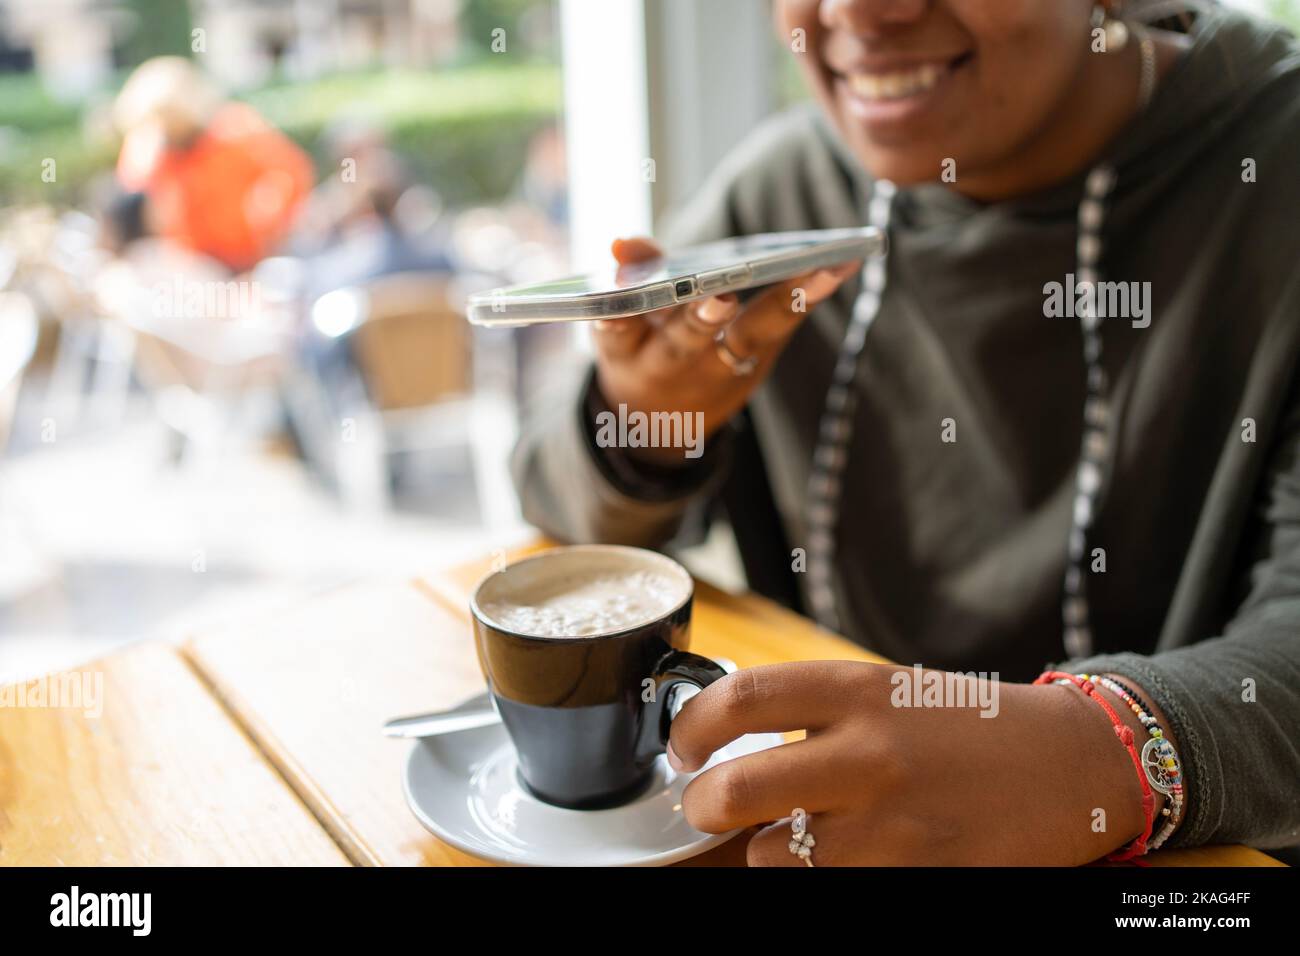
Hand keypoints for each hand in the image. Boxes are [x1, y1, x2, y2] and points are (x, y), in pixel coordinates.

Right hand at [591, 237, 859, 462]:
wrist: (661, 427)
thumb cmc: (641, 352)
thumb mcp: (622, 323)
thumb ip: (632, 278)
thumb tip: (622, 243)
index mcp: (626, 353)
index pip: (616, 331)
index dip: (618, 312)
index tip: (618, 282)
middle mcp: (671, 370)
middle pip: (685, 342)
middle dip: (701, 319)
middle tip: (720, 296)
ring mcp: (717, 374)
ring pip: (749, 338)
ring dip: (783, 305)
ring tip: (821, 271)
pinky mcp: (753, 370)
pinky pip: (779, 332)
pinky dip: (804, 299)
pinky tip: (839, 266)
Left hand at [667, 661, 1153, 864]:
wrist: (1067, 762)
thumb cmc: (965, 726)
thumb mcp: (887, 691)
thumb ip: (813, 712)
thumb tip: (726, 739)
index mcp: (857, 691)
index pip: (740, 698)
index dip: (691, 726)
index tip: (684, 746)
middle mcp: (869, 754)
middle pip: (736, 789)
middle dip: (703, 805)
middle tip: (706, 805)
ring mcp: (895, 825)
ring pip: (777, 857)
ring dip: (776, 850)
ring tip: (805, 834)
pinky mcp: (921, 876)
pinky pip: (837, 889)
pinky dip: (829, 877)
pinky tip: (852, 858)